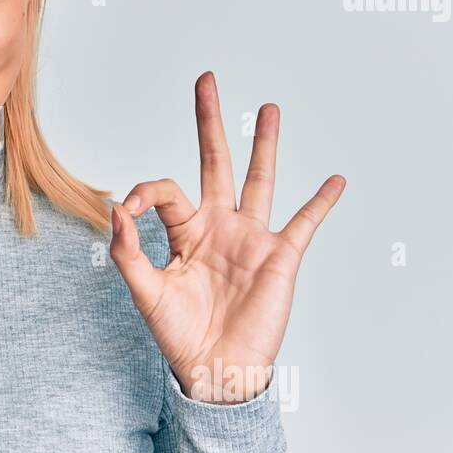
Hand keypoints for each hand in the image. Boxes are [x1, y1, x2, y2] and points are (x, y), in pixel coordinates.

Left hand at [109, 71, 344, 402]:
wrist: (215, 372)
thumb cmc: (179, 335)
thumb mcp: (145, 291)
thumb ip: (128, 251)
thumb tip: (117, 209)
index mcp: (185, 232)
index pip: (165, 191)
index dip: (143, 194)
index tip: (128, 210)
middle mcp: (219, 226)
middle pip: (216, 162)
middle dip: (210, 122)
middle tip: (206, 81)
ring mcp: (251, 238)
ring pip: (259, 180)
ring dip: (265, 144)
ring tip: (269, 108)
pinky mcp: (280, 257)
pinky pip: (304, 223)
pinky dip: (320, 202)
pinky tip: (335, 180)